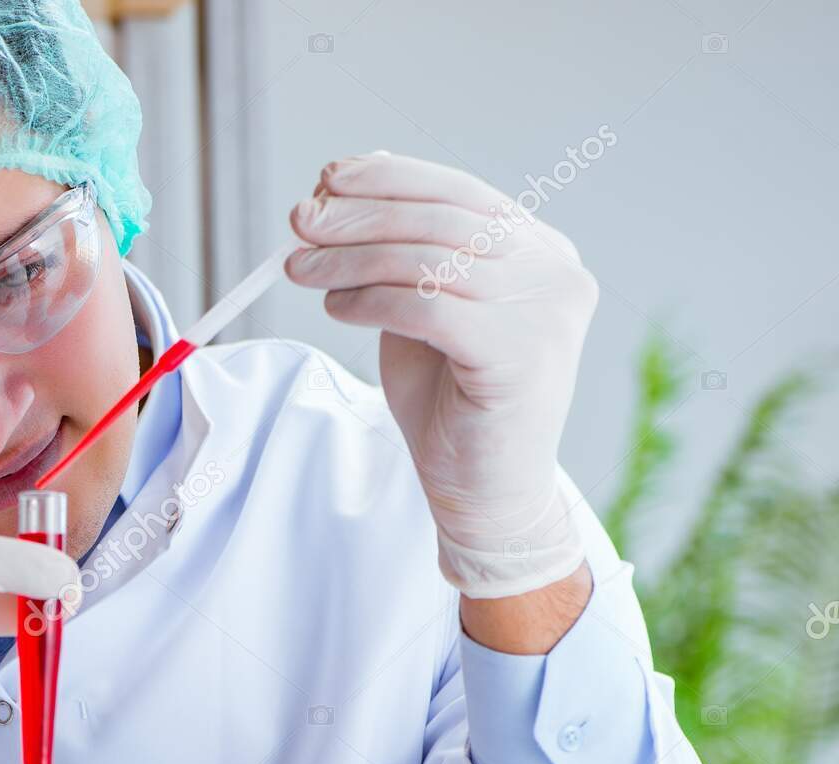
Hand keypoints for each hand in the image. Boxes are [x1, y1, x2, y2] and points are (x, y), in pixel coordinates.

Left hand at [286, 151, 595, 598]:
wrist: (484, 494)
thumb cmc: (451, 405)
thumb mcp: (422, 315)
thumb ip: (399, 256)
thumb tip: (340, 188)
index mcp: (539, 250)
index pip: (460, 192)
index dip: (390, 179)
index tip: (328, 178)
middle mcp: (554, 271)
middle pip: (442, 219)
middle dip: (360, 216)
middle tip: (299, 221)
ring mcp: (546, 310)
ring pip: (430, 260)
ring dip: (352, 259)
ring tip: (301, 269)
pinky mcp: (520, 352)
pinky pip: (429, 307)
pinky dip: (371, 301)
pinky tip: (337, 308)